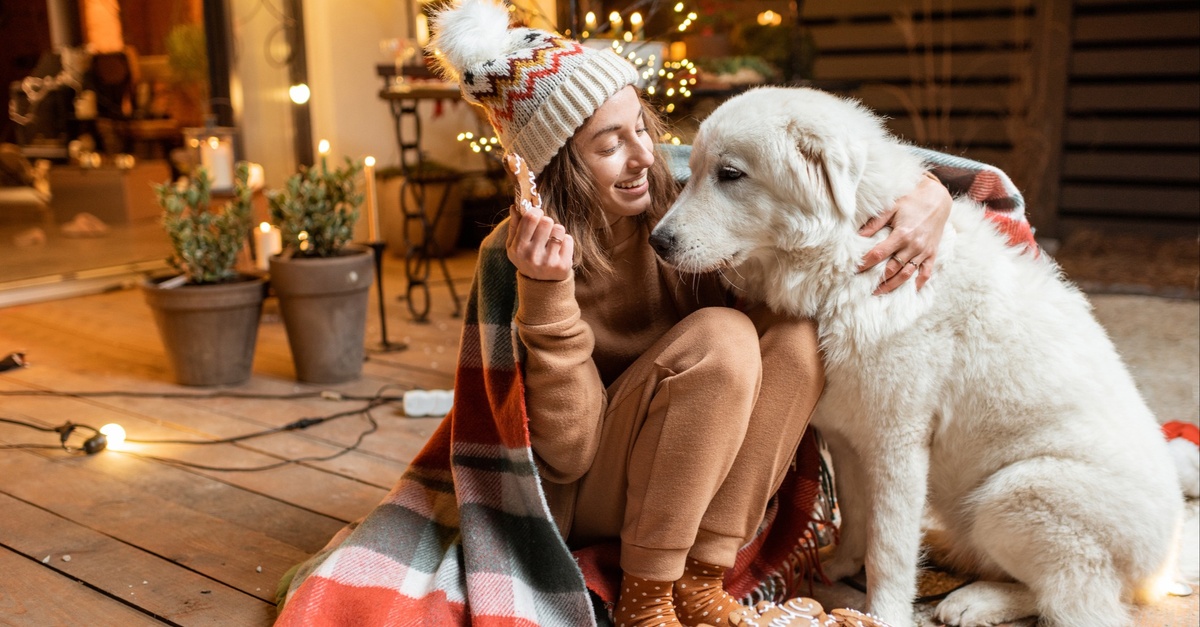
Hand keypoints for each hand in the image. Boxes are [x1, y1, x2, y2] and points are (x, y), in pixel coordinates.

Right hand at [504, 153, 573, 280]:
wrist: (541, 285)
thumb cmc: (526, 258)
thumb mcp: (514, 244)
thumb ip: (515, 225)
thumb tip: (515, 206)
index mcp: (518, 248)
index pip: (531, 218)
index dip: (536, 212)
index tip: (537, 215)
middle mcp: (532, 256)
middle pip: (547, 221)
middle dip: (547, 221)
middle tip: (545, 229)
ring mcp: (548, 262)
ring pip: (559, 229)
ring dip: (557, 230)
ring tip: (552, 239)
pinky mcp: (563, 266)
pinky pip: (569, 240)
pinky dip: (566, 241)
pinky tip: (559, 249)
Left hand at [857, 171, 951, 293]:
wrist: (938, 198)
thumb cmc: (912, 201)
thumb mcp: (892, 207)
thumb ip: (875, 223)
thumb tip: (858, 235)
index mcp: (902, 234)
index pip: (879, 254)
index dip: (865, 264)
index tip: (854, 270)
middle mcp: (913, 246)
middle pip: (892, 269)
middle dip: (877, 279)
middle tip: (863, 287)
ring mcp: (924, 252)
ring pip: (907, 275)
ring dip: (892, 286)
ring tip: (879, 292)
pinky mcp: (932, 254)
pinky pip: (926, 273)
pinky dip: (918, 283)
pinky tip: (909, 291)